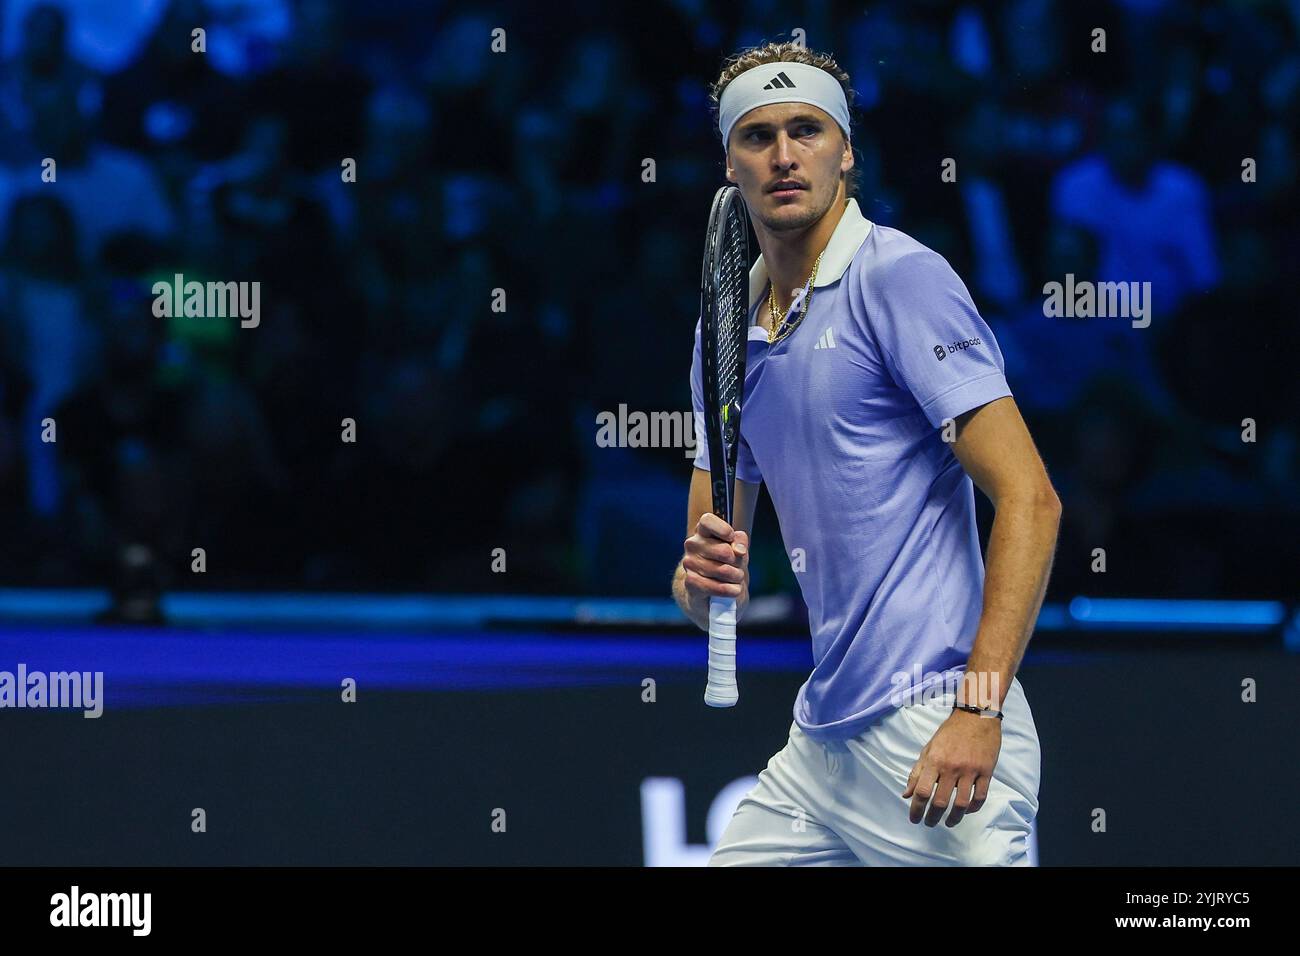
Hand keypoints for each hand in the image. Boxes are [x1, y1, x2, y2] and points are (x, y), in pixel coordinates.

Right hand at [681, 512, 748, 605]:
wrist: (712, 592)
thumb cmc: (726, 565)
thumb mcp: (737, 551)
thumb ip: (740, 543)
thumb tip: (739, 549)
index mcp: (703, 531)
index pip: (707, 520)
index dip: (723, 529)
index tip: (731, 538)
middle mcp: (692, 545)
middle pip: (724, 551)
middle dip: (738, 562)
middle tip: (738, 568)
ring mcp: (689, 563)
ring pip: (722, 570)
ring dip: (736, 578)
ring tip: (736, 579)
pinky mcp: (690, 582)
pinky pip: (715, 587)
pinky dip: (728, 590)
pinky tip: (733, 590)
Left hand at [901, 709, 1001, 827]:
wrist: (976, 716)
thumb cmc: (950, 732)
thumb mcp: (928, 748)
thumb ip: (917, 772)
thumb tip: (906, 794)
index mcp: (934, 760)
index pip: (921, 791)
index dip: (916, 809)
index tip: (914, 819)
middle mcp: (951, 767)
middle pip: (940, 801)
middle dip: (932, 818)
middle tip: (929, 823)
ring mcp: (970, 770)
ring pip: (961, 803)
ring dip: (953, 818)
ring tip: (947, 823)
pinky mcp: (986, 772)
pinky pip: (980, 797)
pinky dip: (973, 808)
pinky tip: (967, 811)